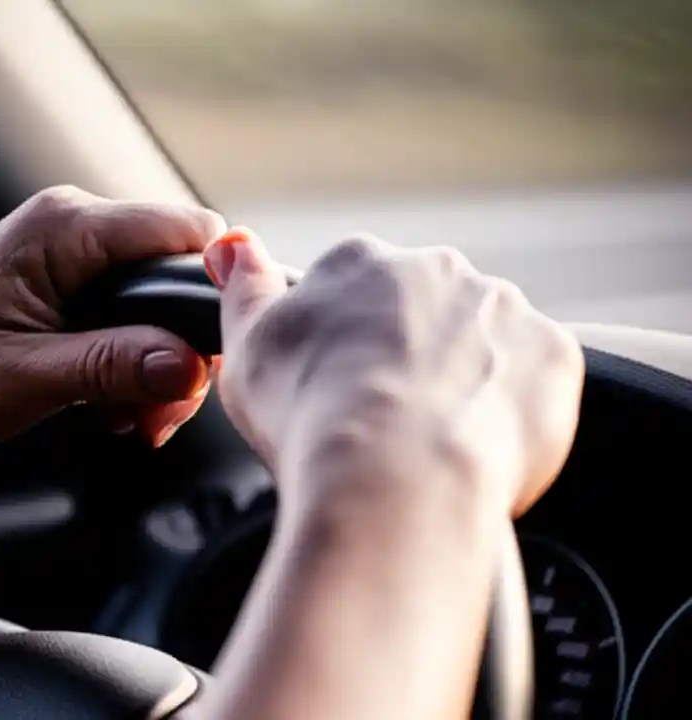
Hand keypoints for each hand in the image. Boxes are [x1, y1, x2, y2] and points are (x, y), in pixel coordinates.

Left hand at [0, 186, 224, 448]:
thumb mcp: (20, 379)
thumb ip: (110, 366)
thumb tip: (188, 365)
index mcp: (64, 228)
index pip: (187, 231)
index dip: (212, 294)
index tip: (207, 361)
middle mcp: (73, 229)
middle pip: (178, 274)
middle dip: (182, 350)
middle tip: (158, 415)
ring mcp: (70, 259)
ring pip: (158, 306)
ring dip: (157, 369)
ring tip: (129, 421)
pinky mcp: (65, 290)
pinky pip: (130, 320)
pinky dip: (132, 368)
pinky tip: (110, 408)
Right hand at [207, 229, 583, 517]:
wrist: (395, 480)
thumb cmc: (312, 418)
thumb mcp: (248, 349)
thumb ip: (244, 290)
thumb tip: (232, 246)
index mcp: (358, 263)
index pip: (352, 289)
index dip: (343, 345)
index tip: (336, 387)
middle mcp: (434, 269)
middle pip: (422, 310)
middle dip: (407, 355)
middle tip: (382, 420)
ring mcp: (501, 309)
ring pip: (482, 342)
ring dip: (463, 378)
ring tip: (430, 442)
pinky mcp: (553, 356)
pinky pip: (534, 380)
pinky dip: (511, 410)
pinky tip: (474, 447)